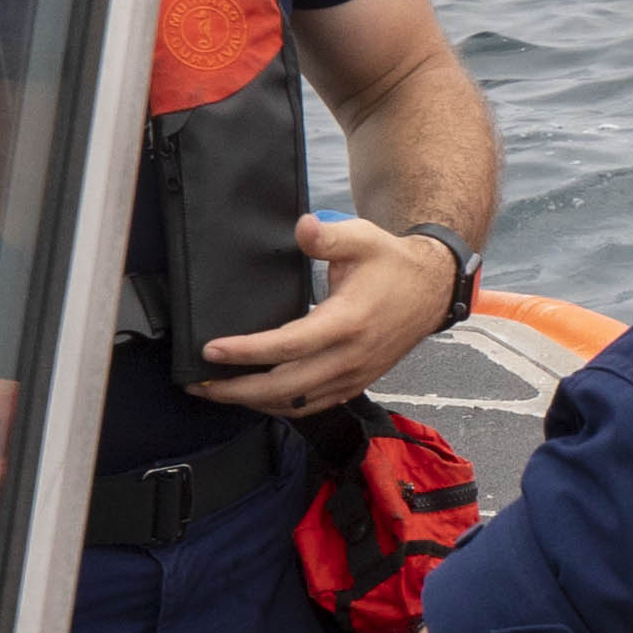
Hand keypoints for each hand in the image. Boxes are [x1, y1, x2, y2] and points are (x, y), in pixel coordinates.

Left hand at [199, 214, 460, 417]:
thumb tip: (302, 227)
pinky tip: (256, 398)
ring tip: (219, 393)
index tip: (211, 349)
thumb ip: (328, 236)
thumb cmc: (392, 263)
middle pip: (285, 387)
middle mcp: (350, 357)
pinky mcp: (357, 383)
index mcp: (347, 322)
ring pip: (297, 403)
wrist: (432, 291)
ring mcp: (354, 375)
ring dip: (254, 402)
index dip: (246, 351)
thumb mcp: (363, 238)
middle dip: (237, 390)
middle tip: (199, 383)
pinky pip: (313, 405)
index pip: (288, 345)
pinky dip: (280, 406)